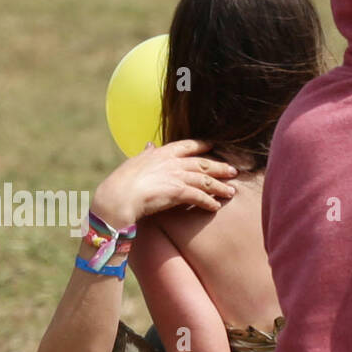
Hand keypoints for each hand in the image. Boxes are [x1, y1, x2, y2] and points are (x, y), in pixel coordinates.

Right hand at [91, 140, 237, 227]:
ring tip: (231, 192)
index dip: (202, 146)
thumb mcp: (133, 163)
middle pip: (202, 163)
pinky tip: (215, 206)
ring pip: (205, 180)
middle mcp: (172, 162)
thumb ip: (145, 154)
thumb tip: (149, 145)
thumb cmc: (121, 183)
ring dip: (219, 187)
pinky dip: (209, 201)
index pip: (187, 145)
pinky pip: (199, 196)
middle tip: (233, 171)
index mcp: (161, 153)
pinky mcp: (178, 192)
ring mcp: (176, 176)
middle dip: (219, 167)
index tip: (213, 146)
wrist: (117, 197)